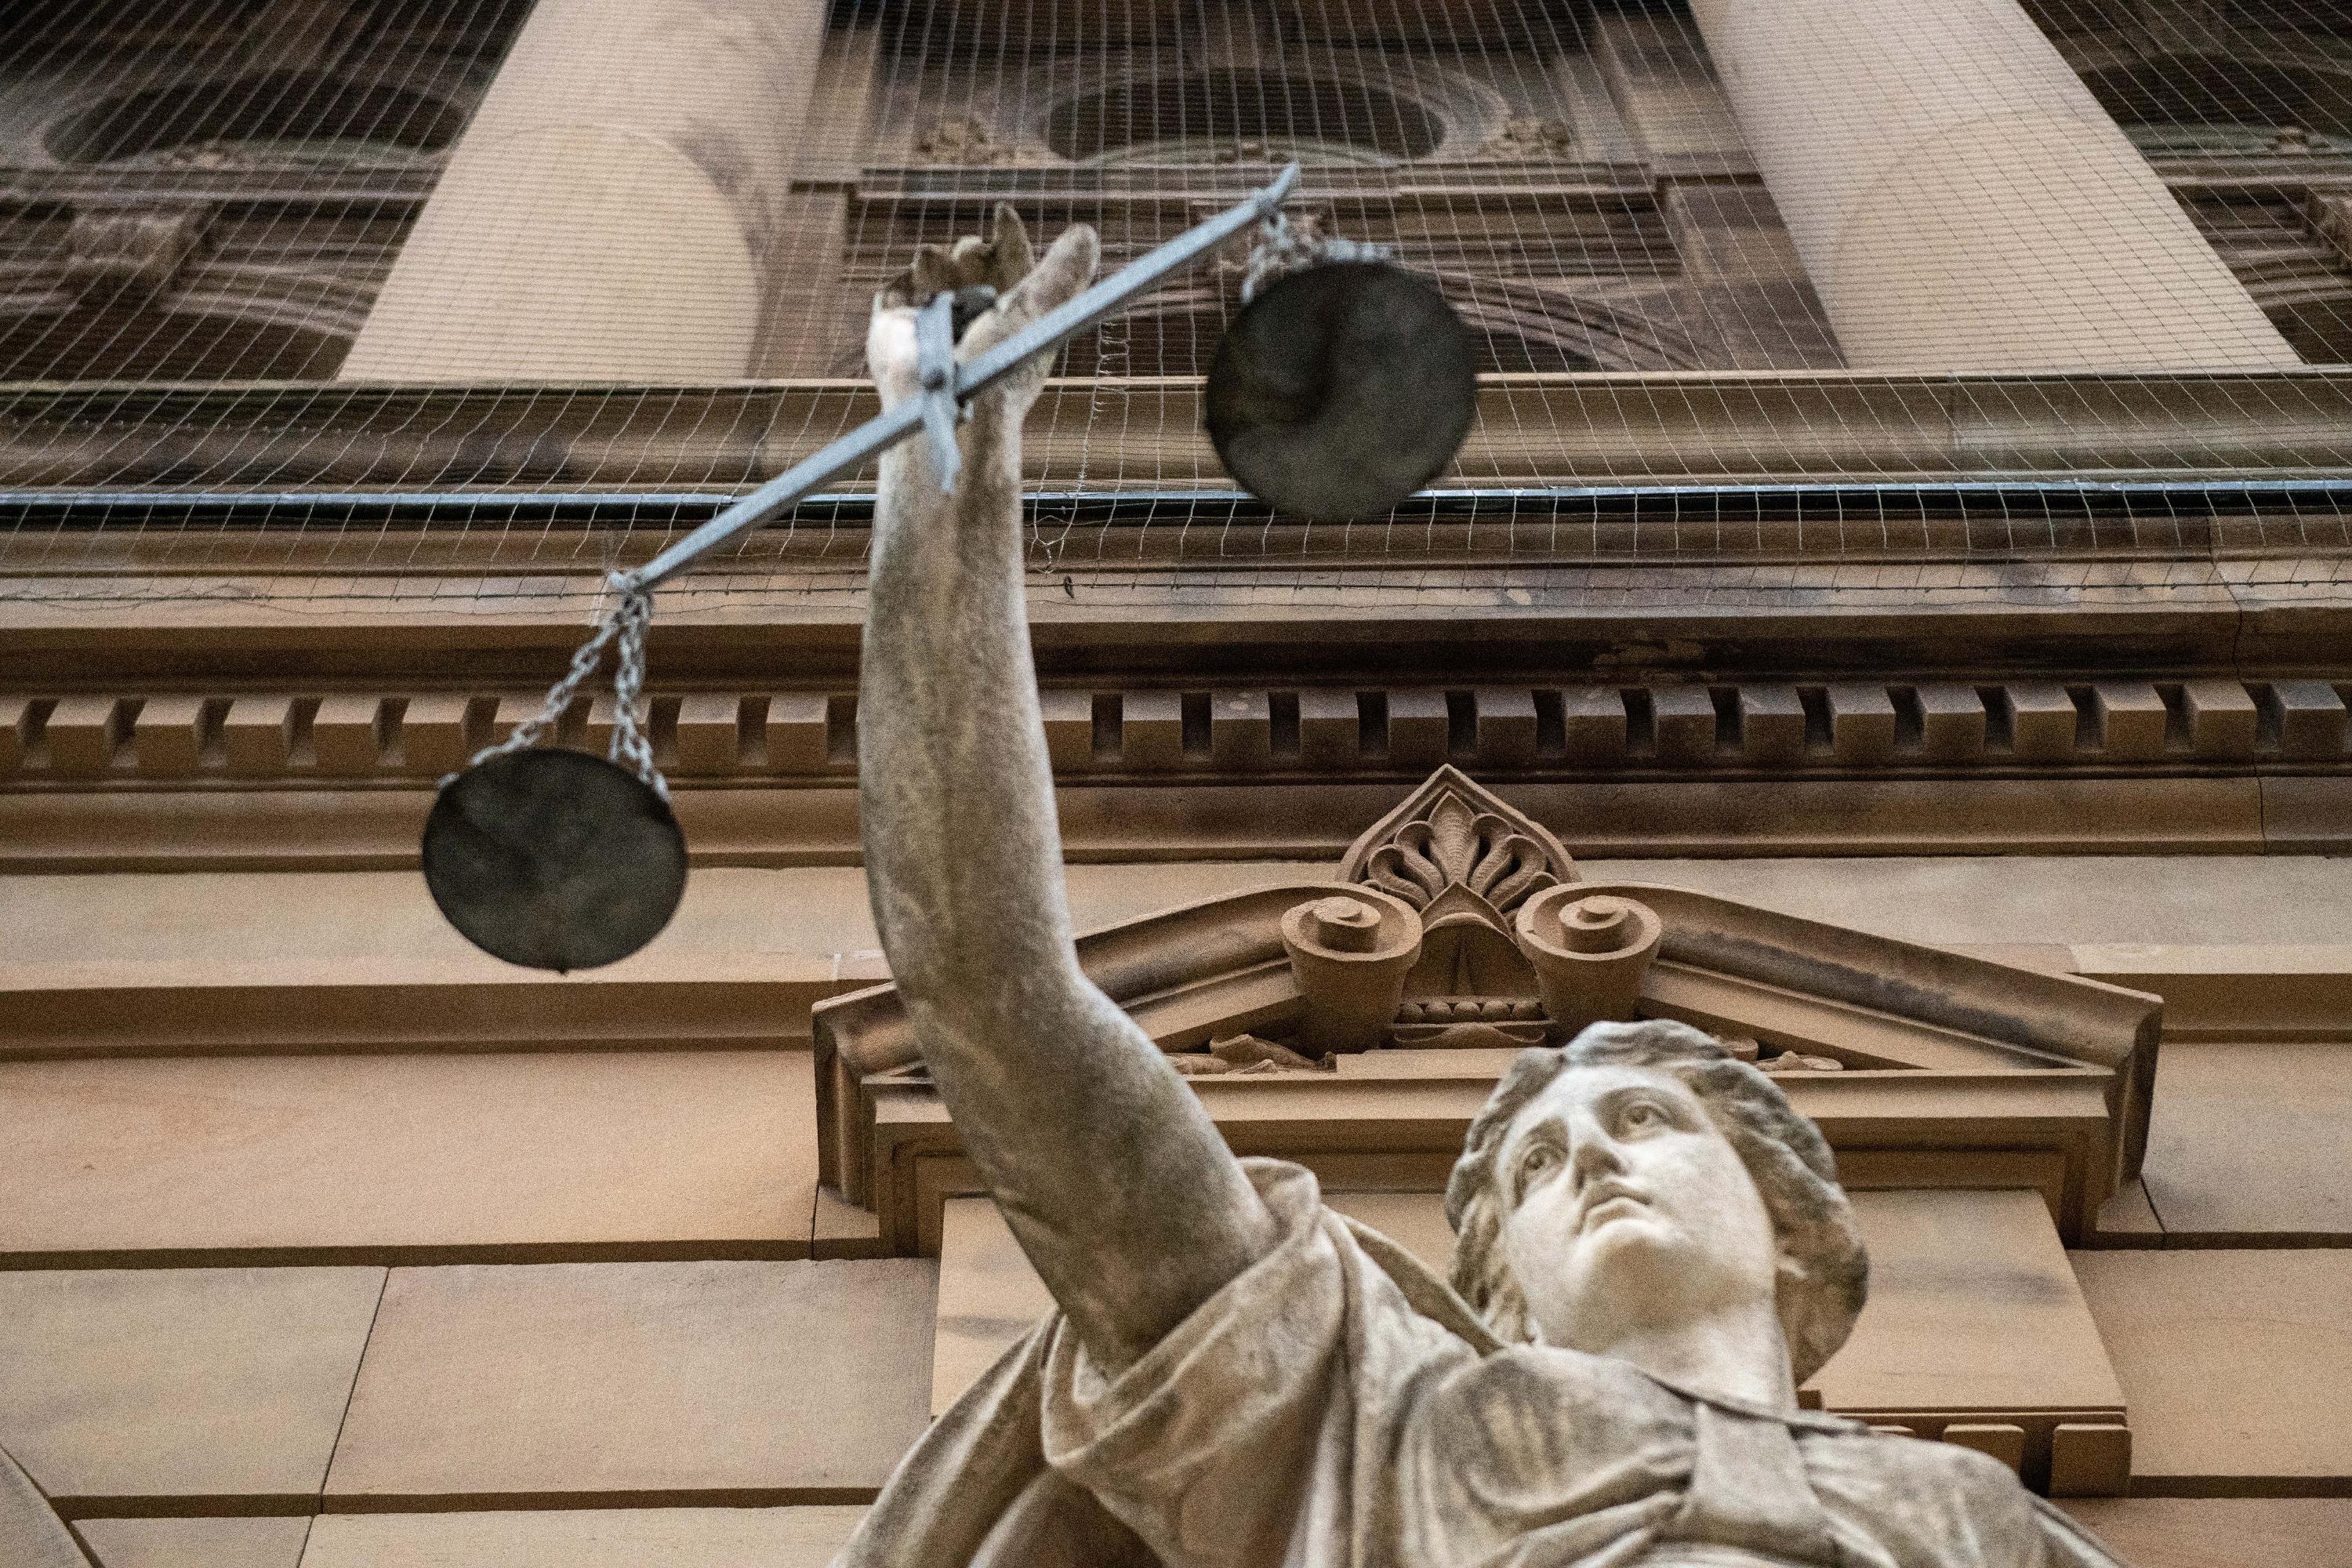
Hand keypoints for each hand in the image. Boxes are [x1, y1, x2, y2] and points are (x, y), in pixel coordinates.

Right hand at [865, 204, 1100, 424]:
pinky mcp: (897, 329)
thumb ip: (1062, 272)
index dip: (1008, 238)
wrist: (945, 402)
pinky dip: (911, 276)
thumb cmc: (998, 365)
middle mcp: (974, 326)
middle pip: (973, 266)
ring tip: (940, 263)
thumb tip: (1087, 233)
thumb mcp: (1036, 310)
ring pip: (938, 271)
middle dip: (971, 250)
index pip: (1012, 270)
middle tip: (969, 250)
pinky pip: (901, 287)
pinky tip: (920, 278)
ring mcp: (933, 326)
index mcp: (1013, 325)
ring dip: (941, 259)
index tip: (1002, 214)